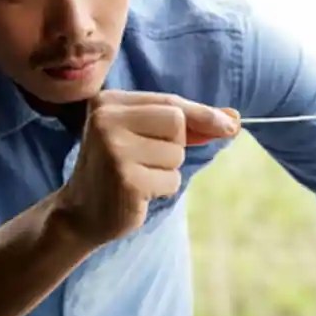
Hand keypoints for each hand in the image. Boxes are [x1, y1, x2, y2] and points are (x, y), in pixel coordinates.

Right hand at [55, 90, 238, 244]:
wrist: (82, 213)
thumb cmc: (119, 170)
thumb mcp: (147, 138)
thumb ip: (188, 125)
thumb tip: (234, 118)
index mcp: (108, 102)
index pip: (170, 102)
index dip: (202, 114)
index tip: (232, 124)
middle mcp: (106, 119)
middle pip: (176, 122)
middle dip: (174, 146)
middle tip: (146, 160)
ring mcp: (114, 149)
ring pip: (176, 153)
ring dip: (166, 170)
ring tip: (138, 177)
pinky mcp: (125, 178)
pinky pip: (171, 179)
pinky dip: (162, 188)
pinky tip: (137, 192)